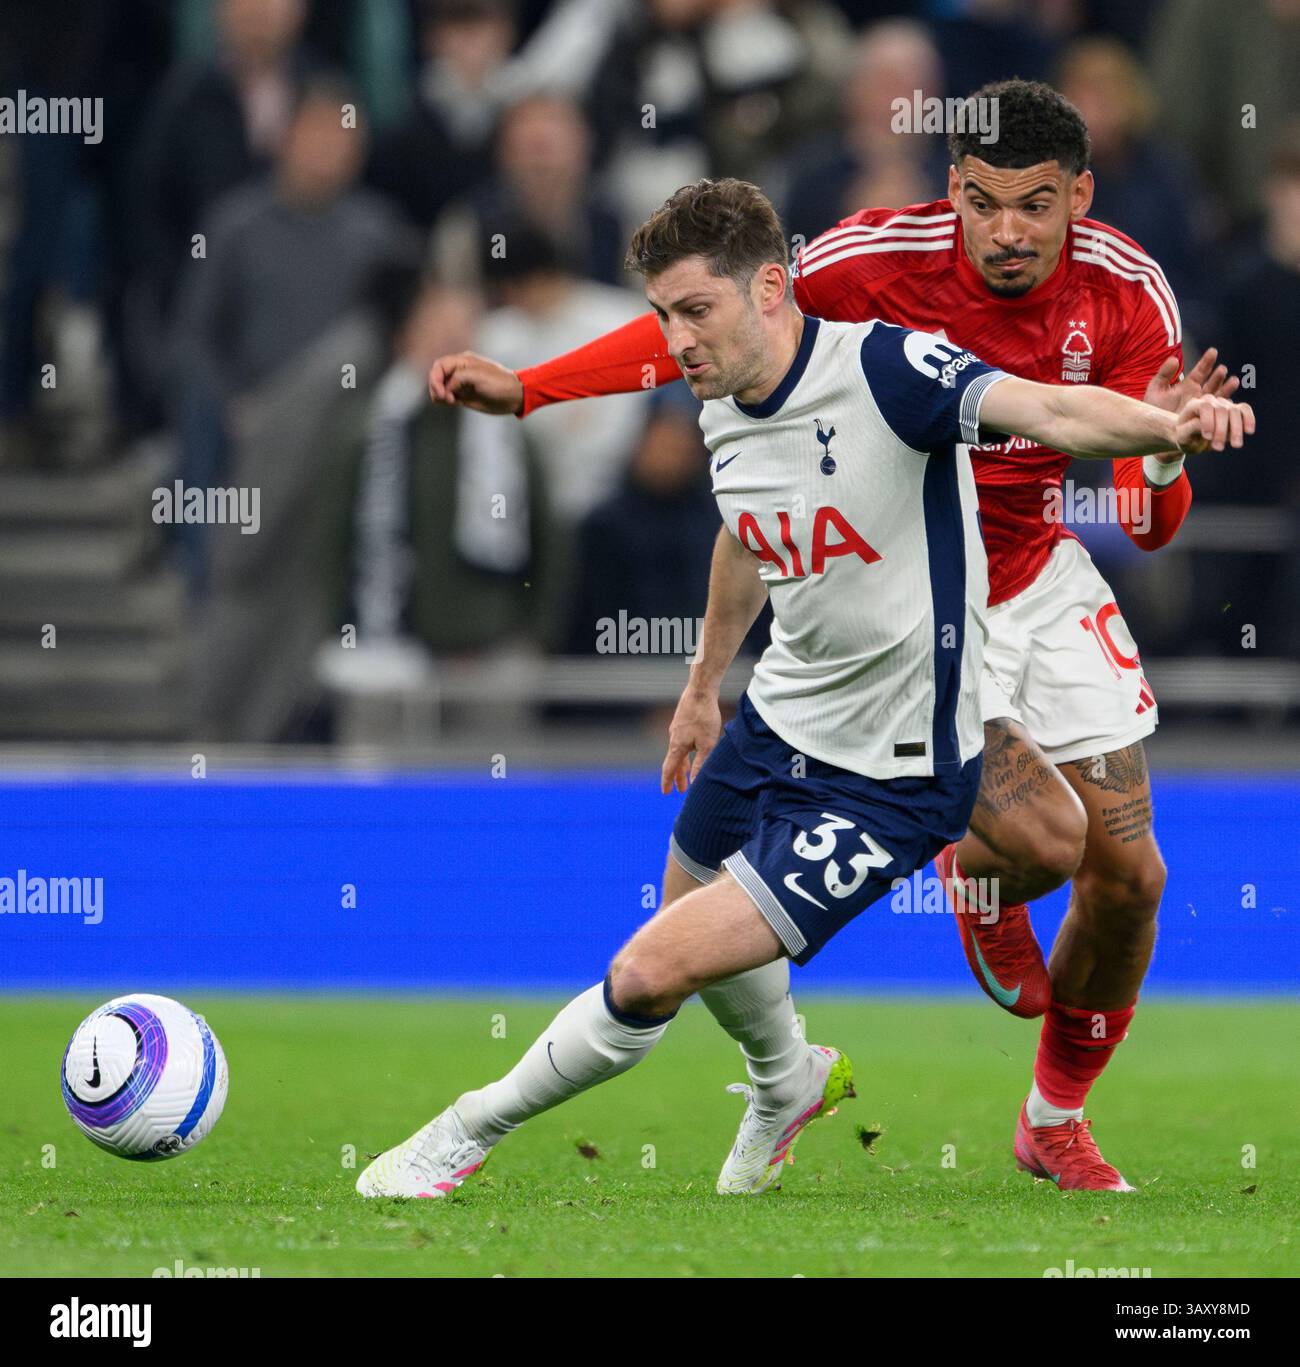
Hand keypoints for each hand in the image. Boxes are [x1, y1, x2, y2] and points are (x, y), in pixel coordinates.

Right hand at [428, 351, 523, 414]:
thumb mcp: (478, 376)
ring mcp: (461, 384)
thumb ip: (458, 378)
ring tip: (453, 401)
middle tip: (448, 399)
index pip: (439, 366)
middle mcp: (460, 371)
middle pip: (437, 377)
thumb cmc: (499, 383)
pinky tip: (456, 403)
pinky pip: (447, 397)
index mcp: (462, 361)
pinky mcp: (464, 396)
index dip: (435, 379)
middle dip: (437, 388)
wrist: (514, 396)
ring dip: (441, 396)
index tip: (442, 393)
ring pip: (440, 388)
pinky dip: (446, 401)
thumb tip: (447, 388)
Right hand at [661, 685, 721, 793]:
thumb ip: (700, 763)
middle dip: (678, 776)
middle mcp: (673, 737)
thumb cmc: (704, 717)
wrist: (700, 690)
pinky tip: (692, 747)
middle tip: (681, 789)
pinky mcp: (682, 720)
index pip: (669, 768)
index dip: (667, 781)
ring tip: (687, 771)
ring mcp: (677, 728)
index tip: (665, 792)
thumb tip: (695, 781)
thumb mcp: (707, 744)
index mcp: (677, 746)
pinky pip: (682, 740)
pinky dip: (685, 750)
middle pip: (674, 761)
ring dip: (682, 763)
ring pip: (678, 750)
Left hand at [1144, 348, 1239, 462]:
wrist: (1154, 430)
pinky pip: (1218, 411)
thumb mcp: (1156, 390)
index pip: (1200, 371)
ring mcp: (1203, 405)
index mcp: (1189, 384)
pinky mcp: (1206, 417)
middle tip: (1222, 369)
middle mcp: (1199, 393)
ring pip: (1218, 395)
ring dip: (1226, 388)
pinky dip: (1225, 406)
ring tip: (1233, 381)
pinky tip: (1230, 402)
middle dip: (1218, 376)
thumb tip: (1174, 359)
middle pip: (1212, 382)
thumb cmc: (1154, 409)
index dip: (1207, 361)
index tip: (1213, 351)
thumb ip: (1164, 374)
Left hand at [1172, 393, 1254, 454]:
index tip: (1207, 437)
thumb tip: (1203, 423)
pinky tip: (1249, 431)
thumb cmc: (1185, 437)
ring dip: (1236, 429)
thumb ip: (1190, 428)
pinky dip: (1249, 419)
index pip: (1206, 406)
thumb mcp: (1182, 436)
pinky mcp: (1234, 410)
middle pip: (1221, 410)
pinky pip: (1245, 410)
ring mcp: (1223, 404)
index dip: (1208, 421)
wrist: (1192, 438)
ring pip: (1235, 411)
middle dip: (1221, 430)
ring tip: (1235, 445)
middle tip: (1218, 448)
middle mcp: (1210, 401)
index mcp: (1194, 405)